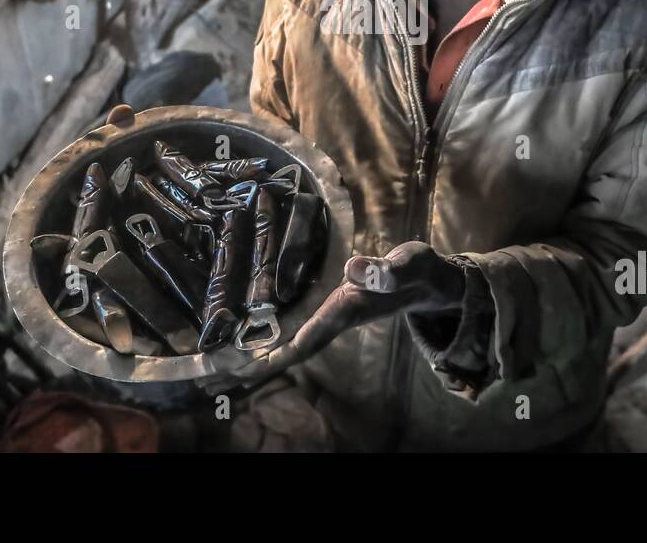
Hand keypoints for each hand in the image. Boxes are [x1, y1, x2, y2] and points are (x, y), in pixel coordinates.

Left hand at [216, 241, 466, 385]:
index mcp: (348, 310)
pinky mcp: (335, 308)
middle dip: (258, 365)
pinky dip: (276, 340)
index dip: (278, 354)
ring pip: (293, 343)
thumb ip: (383, 271)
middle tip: (217, 381)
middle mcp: (337, 319)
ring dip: (262, 357)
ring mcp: (335, 316)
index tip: (247, 369)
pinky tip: (257, 342)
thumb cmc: (416, 272)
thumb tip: (353, 269)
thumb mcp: (406, 265)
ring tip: (226, 370)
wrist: (428, 281)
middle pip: (293, 349)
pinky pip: (299, 330)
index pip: (308, 338)